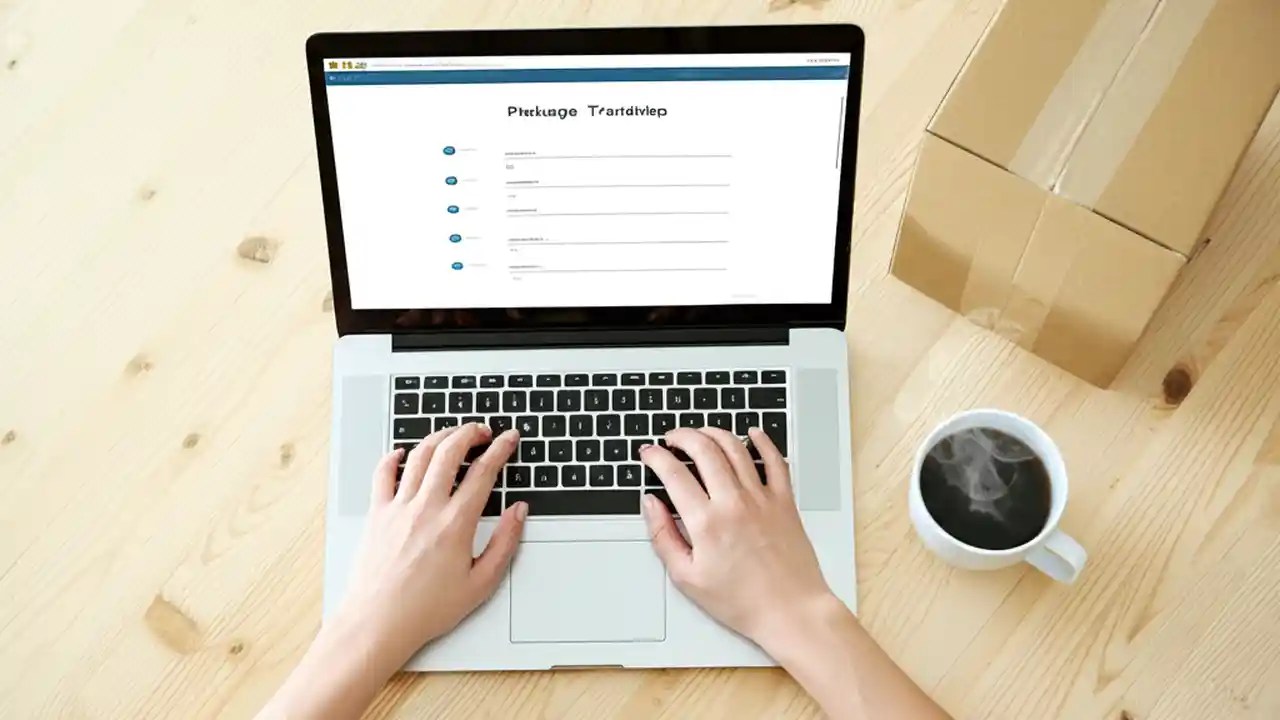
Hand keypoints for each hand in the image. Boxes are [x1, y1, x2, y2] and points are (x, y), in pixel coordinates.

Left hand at [335, 423, 527, 664]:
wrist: (378, 623)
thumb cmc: (426, 610)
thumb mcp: (480, 584)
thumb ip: (505, 543)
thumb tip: (518, 512)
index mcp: (455, 524)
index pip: (484, 472)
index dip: (501, 449)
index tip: (509, 439)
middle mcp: (426, 508)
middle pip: (450, 451)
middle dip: (470, 432)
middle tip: (483, 431)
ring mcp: (398, 508)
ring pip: (419, 455)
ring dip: (439, 436)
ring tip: (452, 434)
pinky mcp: (376, 514)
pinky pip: (383, 473)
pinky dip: (393, 456)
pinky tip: (403, 452)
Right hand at [639, 426, 833, 649]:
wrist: (790, 611)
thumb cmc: (742, 601)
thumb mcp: (687, 578)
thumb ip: (663, 536)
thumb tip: (651, 505)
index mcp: (706, 522)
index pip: (673, 473)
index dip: (656, 456)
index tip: (649, 453)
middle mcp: (734, 503)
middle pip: (704, 449)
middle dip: (682, 436)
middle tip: (671, 438)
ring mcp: (762, 498)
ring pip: (736, 447)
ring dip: (714, 432)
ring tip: (702, 434)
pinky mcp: (784, 501)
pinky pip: (775, 460)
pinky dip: (763, 441)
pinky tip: (754, 433)